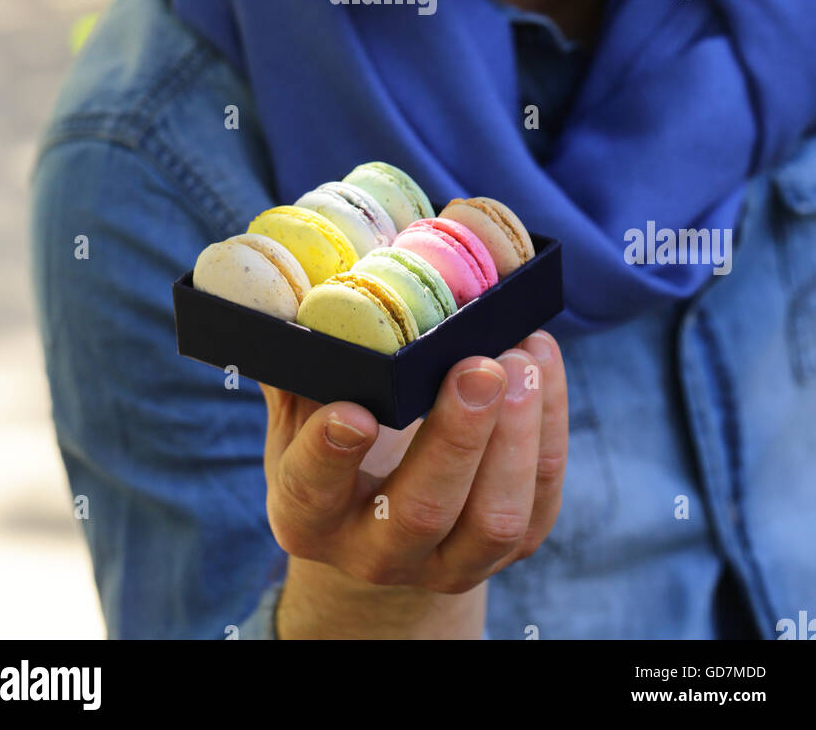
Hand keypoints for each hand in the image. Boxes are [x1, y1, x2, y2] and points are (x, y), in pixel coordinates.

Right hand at [258, 330, 566, 596]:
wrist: (378, 522)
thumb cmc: (333, 441)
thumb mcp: (299, 409)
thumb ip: (301, 360)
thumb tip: (291, 279)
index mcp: (307, 512)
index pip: (312, 488)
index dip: (331, 453)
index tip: (356, 411)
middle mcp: (374, 550)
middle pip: (421, 510)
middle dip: (456, 437)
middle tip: (477, 366)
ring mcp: (447, 560)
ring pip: (494, 520)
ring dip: (516, 436)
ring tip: (521, 358)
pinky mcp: (509, 550)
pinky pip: (540, 500)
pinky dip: (549, 428)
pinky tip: (540, 363)